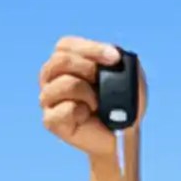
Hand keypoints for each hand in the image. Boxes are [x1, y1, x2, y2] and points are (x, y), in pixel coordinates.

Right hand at [38, 35, 148, 158]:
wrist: (123, 135)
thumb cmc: (124, 104)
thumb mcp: (132, 78)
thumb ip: (125, 61)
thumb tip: (114, 55)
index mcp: (67, 62)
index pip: (66, 45)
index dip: (90, 48)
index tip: (115, 58)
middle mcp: (53, 78)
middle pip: (60, 61)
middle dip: (88, 68)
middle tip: (102, 82)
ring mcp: (49, 99)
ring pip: (63, 84)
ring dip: (87, 93)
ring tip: (97, 104)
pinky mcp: (51, 120)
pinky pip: (63, 109)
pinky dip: (80, 112)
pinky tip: (85, 116)